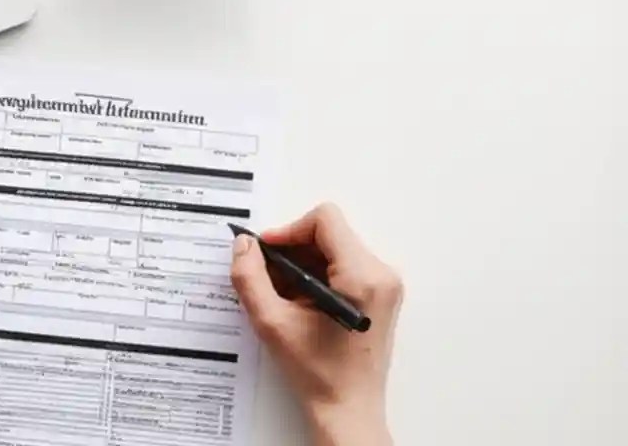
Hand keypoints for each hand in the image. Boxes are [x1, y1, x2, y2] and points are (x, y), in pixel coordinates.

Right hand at [230, 204, 402, 445]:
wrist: (348, 408)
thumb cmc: (319, 373)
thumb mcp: (272, 323)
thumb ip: (250, 278)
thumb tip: (244, 246)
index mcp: (362, 276)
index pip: (324, 220)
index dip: (288, 230)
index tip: (266, 252)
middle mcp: (381, 274)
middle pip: (329, 234)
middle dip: (293, 250)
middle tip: (269, 278)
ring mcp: (384, 285)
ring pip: (334, 248)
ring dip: (302, 264)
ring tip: (284, 295)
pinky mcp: (379, 294)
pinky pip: (343, 266)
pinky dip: (316, 275)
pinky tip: (300, 302)